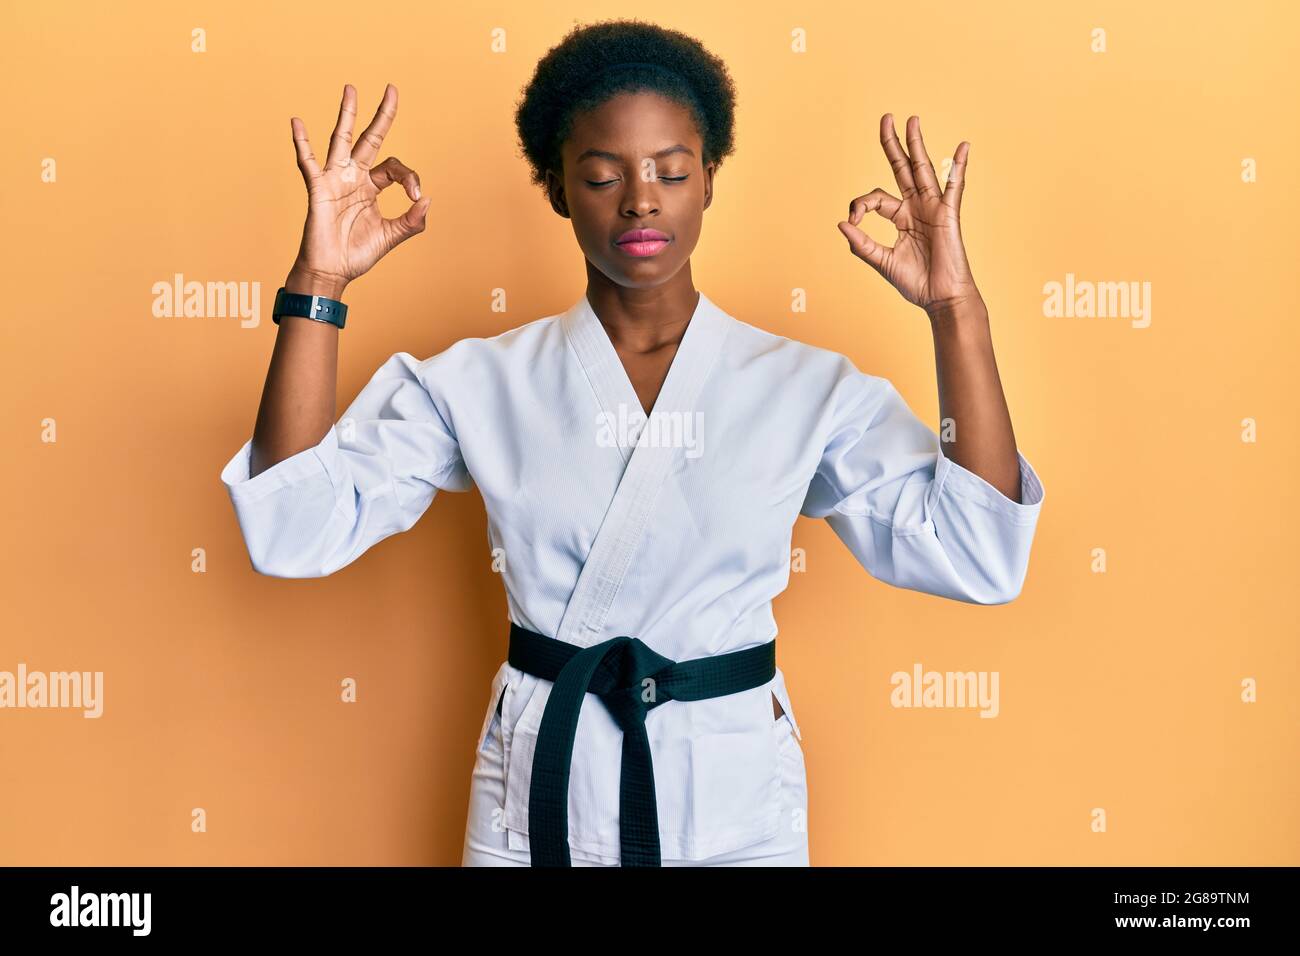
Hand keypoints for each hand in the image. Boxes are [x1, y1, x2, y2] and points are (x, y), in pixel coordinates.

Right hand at [286, 84, 431, 298]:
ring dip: (347, 115)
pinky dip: (301, 142)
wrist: (332, 271)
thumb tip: (427, 199)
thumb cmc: (357, 254)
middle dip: (382, 115)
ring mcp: (335, 179)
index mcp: (372, 187)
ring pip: (342, 140)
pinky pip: (308, 161)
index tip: (416, 197)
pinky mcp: (317, 187)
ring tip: (351, 89)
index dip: (410, 178)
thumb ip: (412, 221)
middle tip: (392, 89)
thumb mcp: (391, 237)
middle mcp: (354, 177)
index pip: (395, 168)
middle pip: (370, 139)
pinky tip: (297, 122)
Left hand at [838, 114, 982, 316]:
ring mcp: (932, 208)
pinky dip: (958, 167)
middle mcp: (916, 207)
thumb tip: (842, 223)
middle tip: (886, 118)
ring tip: (911, 120)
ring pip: (923, 169)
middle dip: (893, 144)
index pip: (875, 198)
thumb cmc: (916, 283)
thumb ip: (862, 244)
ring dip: (917, 144)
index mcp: (900, 218)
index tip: (854, 222)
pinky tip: (962, 147)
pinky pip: (954, 187)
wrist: (940, 299)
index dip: (860, 204)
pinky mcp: (948, 215)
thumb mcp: (882, 262)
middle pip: (902, 169)